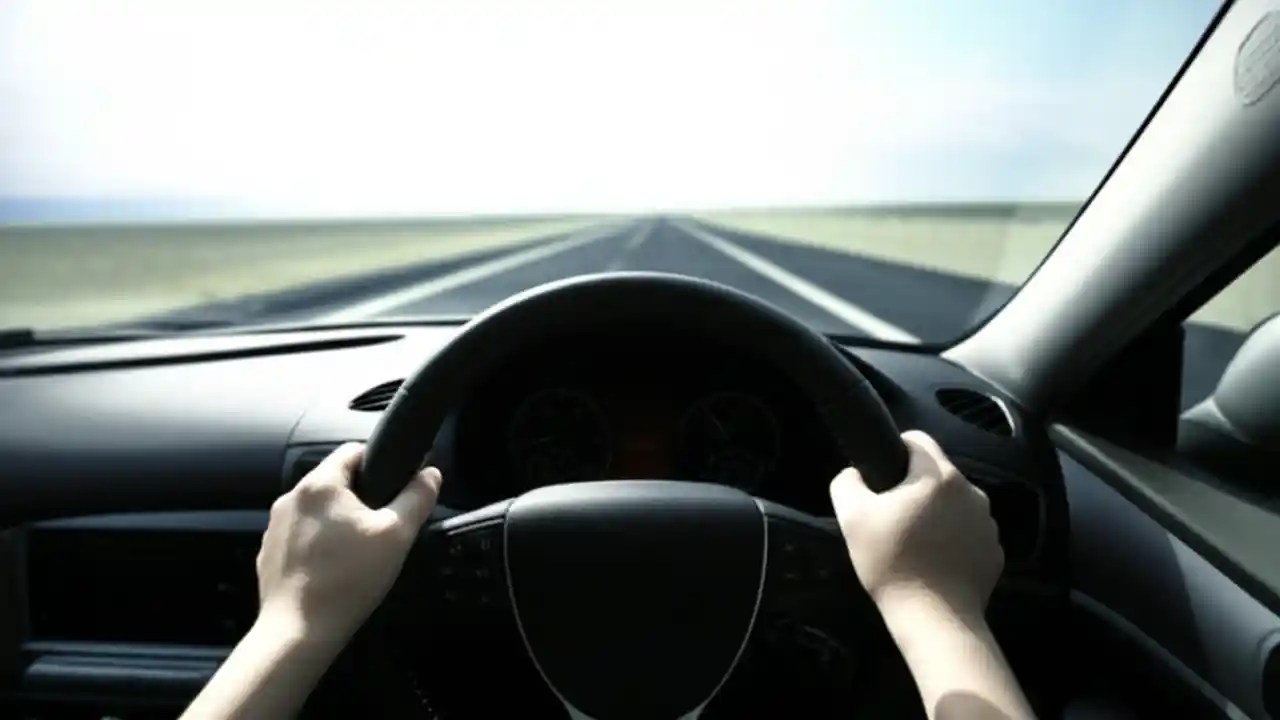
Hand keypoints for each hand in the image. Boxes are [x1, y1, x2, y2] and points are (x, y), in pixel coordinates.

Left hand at [255, 443, 442, 644]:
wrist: (299, 632)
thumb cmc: (348, 580)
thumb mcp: (397, 535)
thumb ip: (417, 498)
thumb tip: (430, 474)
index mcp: (320, 484)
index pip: (353, 451)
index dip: (380, 463)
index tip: (395, 488)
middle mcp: (290, 498)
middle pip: (335, 482)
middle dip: (360, 498)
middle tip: (382, 527)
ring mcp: (275, 526)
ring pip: (317, 511)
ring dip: (337, 522)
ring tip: (358, 552)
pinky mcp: (269, 553)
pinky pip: (301, 536)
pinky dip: (318, 545)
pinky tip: (334, 569)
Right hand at [829, 430, 1001, 619]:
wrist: (935, 618)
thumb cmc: (892, 562)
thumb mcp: (852, 518)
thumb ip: (847, 482)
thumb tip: (855, 474)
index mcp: (938, 476)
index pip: (918, 440)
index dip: (896, 450)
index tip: (882, 476)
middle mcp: (971, 491)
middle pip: (937, 474)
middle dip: (915, 488)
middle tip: (893, 518)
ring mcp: (988, 523)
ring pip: (955, 504)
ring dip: (937, 514)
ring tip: (915, 544)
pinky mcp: (995, 550)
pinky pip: (969, 533)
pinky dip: (954, 539)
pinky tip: (936, 562)